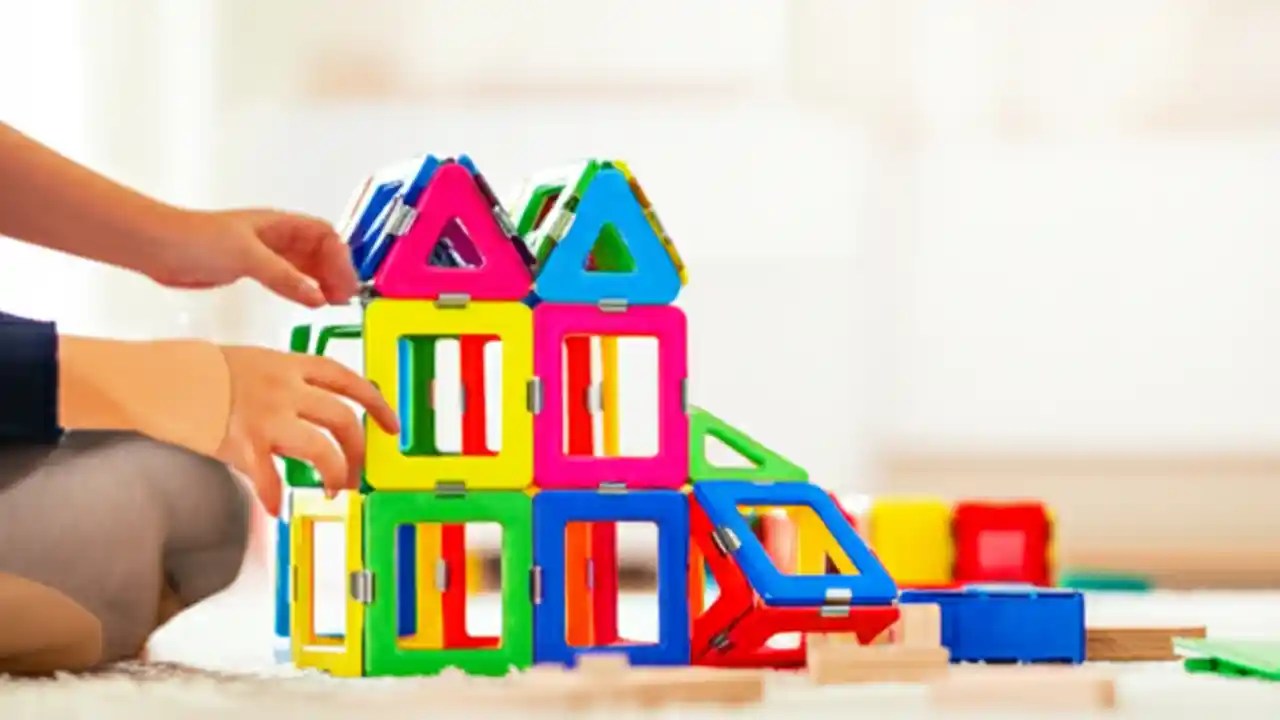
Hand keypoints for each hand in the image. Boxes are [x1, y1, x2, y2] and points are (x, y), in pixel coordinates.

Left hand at [147, 209, 358, 307]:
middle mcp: (276, 236)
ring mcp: (263, 253)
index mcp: (280, 224)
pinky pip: (287, 277)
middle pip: (320, 250)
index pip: (325, 236)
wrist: (156, 246)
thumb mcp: (248, 257)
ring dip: (322, 281)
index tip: (343, 286)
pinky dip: (301, 288)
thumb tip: (318, 297)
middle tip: (342, 299)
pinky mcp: (249, 269)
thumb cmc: (198, 240)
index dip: (339, 259)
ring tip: (332, 303)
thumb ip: (285, 277)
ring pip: (305, 265)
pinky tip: (308, 302)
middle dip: (335, 272)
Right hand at [215, 346, 398, 514]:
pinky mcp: (242, 443)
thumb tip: (310, 416)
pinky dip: (274, 497)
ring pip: (322, 449)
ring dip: (334, 474)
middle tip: (356, 473)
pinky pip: (269, 478)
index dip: (377, 404)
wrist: (158, 377)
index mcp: (290, 365)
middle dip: (357, 451)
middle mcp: (285, 389)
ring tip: (331, 490)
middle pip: (343, 420)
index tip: (391, 425)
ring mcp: (266, 416)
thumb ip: (287, 385)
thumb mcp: (255, 363)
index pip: (349, 381)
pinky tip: (276, 508)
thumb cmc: (203, 371)